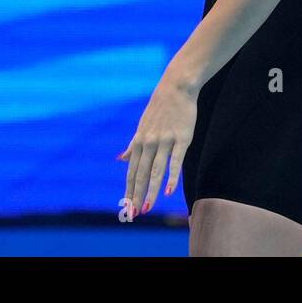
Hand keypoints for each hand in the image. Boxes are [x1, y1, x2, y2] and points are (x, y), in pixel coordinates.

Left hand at [117, 73, 197, 217]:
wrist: (177, 87)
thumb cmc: (160, 108)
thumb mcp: (142, 126)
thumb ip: (132, 145)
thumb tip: (120, 158)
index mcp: (139, 142)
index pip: (132, 171)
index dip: (129, 190)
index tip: (126, 207)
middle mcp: (149, 143)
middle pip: (141, 174)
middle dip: (136, 195)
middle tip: (133, 215)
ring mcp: (165, 141)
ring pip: (156, 171)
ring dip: (151, 192)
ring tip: (147, 208)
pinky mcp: (182, 138)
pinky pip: (175, 161)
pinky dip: (171, 177)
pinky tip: (169, 192)